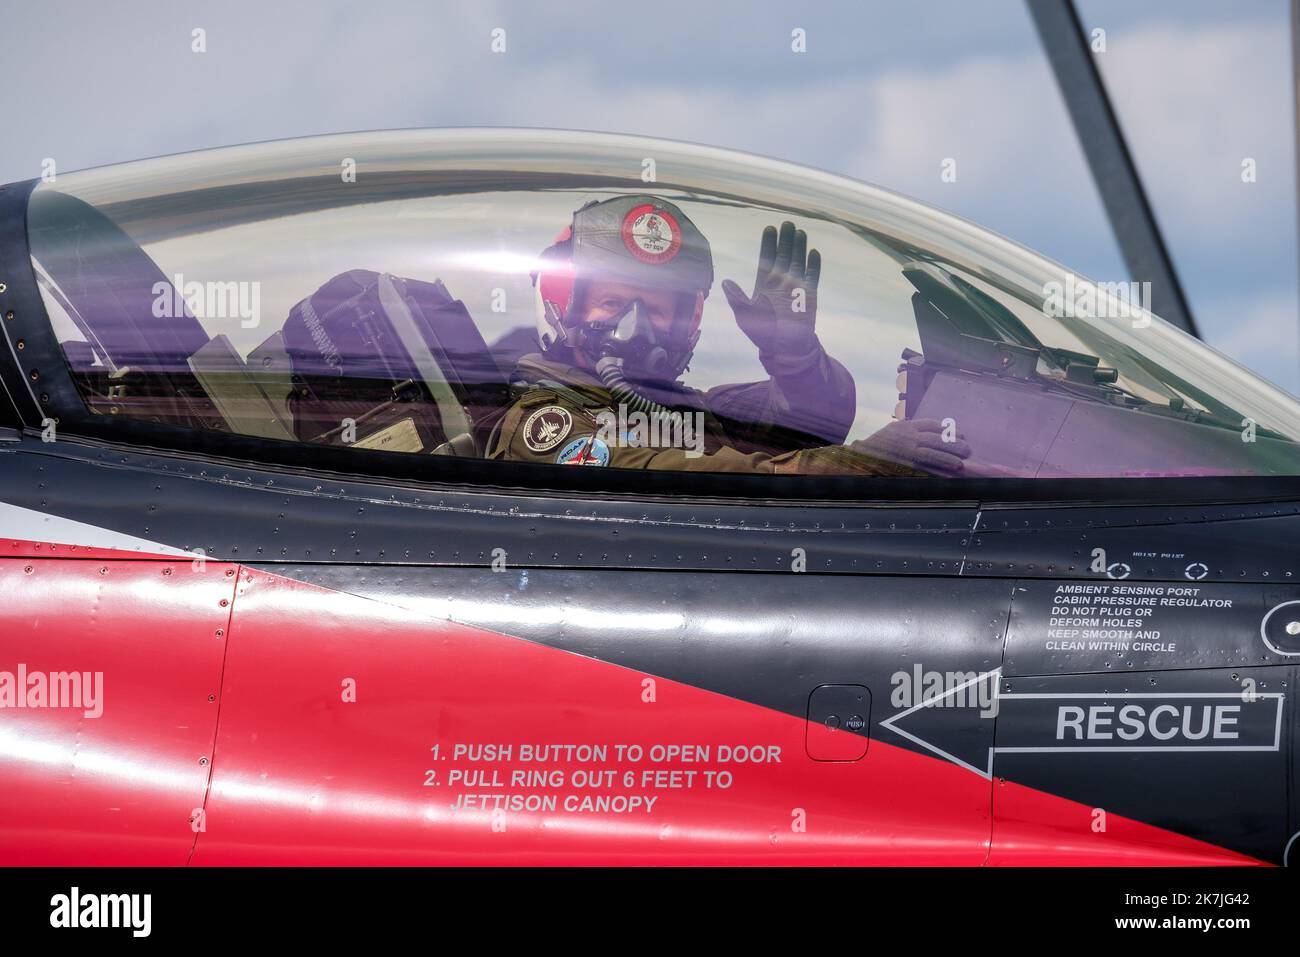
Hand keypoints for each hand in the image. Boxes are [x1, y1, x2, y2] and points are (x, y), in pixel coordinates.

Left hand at [722, 221, 820, 373]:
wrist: (785, 348)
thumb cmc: (763, 334)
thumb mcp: (745, 316)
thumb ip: (737, 298)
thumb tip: (726, 281)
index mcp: (764, 285)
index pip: (766, 259)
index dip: (768, 244)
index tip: (769, 229)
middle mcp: (780, 282)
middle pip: (783, 256)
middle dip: (785, 240)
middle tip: (787, 223)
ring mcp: (796, 287)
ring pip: (798, 262)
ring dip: (799, 247)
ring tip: (800, 232)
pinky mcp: (809, 295)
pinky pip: (812, 277)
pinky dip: (813, 266)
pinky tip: (814, 253)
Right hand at [848, 418, 970, 475]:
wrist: (858, 459)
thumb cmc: (876, 446)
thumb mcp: (891, 430)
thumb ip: (907, 428)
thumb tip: (926, 428)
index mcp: (905, 426)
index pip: (931, 424)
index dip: (947, 430)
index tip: (960, 434)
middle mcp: (907, 437)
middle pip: (937, 438)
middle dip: (954, 444)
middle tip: (967, 449)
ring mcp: (906, 452)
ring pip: (933, 453)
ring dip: (950, 458)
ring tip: (961, 464)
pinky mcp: (903, 466)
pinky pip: (925, 469)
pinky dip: (938, 473)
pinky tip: (948, 476)